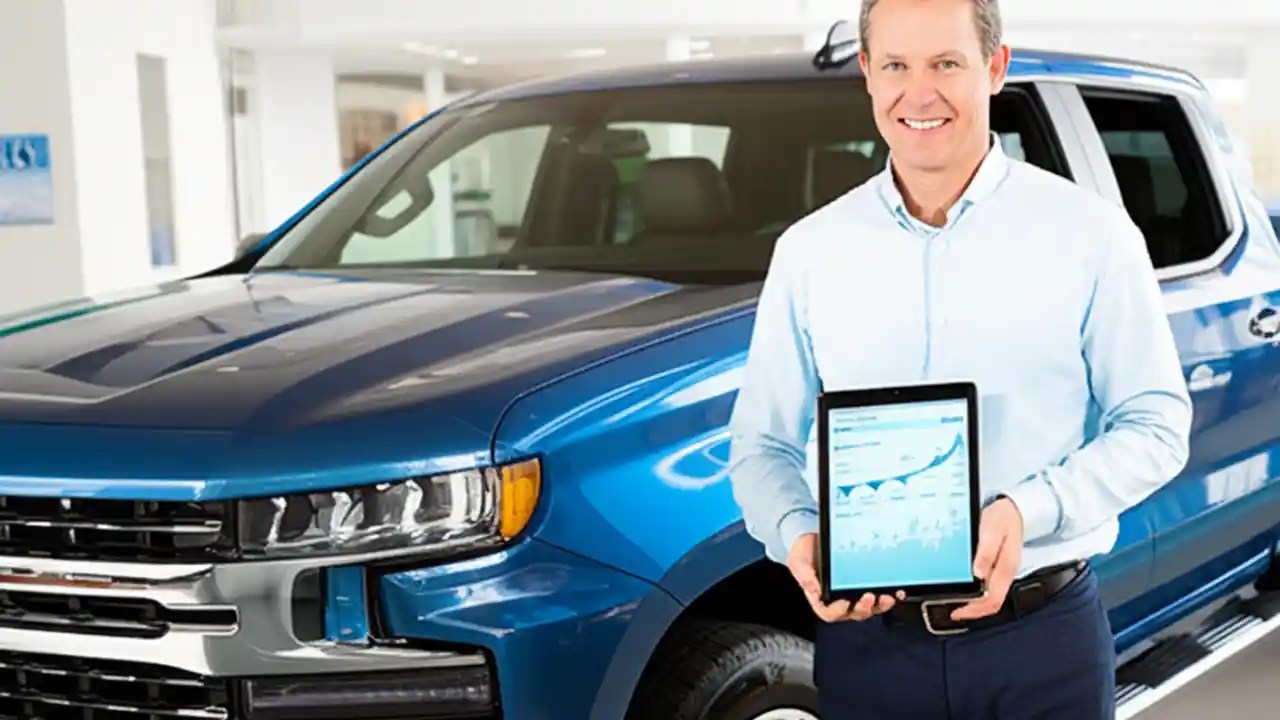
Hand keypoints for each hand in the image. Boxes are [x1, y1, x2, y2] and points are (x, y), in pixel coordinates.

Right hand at [787, 533, 903, 622]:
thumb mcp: (798, 561)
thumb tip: (814, 590)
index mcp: (820, 598)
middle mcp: (839, 599)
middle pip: (854, 613)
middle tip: (868, 596)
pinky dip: (888, 595)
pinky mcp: (865, 585)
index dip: (838, 611)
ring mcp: (853, 593)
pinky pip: (878, 596)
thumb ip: (805, 576)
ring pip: (869, 608)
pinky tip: (896, 591)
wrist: (814, 536)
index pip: (829, 613)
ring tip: (886, 597)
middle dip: (863, 608)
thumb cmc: (805, 552)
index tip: (845, 602)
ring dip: (879, 605)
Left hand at [951, 497, 1023, 620]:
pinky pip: (987, 585)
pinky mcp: (996, 566)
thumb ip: (986, 552)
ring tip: (954, 601)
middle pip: (990, 602)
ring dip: (972, 602)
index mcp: (1006, 567)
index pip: (993, 600)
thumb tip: (978, 574)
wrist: (1014, 509)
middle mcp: (1005, 573)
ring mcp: (1001, 571)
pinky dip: (974, 591)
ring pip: (989, 596)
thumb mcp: (993, 530)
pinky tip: (963, 587)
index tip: (957, 612)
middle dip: (971, 610)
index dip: (975, 610)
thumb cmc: (1003, 518)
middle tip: (952, 609)